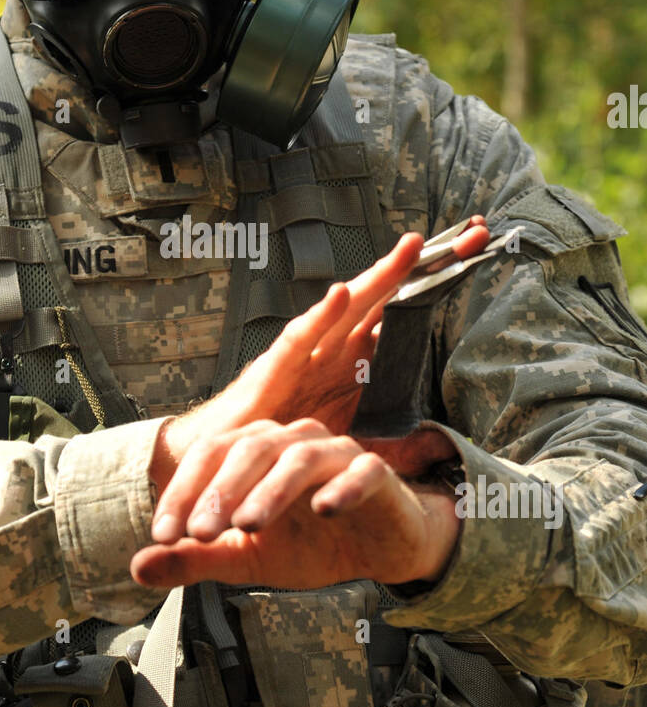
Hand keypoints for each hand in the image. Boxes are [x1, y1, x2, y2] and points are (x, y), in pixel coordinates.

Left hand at [134, 418, 460, 589]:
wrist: (377, 548)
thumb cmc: (309, 543)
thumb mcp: (245, 557)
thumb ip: (196, 558)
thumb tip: (138, 568)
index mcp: (257, 451)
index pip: (210, 456)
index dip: (183, 492)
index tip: (162, 534)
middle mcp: (293, 440)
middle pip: (251, 449)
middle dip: (220, 491)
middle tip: (199, 533)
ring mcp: (337, 453)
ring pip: (299, 457)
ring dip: (270, 490)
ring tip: (248, 525)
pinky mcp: (376, 474)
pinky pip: (361, 472)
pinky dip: (341, 488)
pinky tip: (324, 510)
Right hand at [150, 219, 487, 491]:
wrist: (227, 471)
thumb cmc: (285, 451)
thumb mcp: (353, 451)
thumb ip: (396, 448)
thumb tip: (443, 446)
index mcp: (356, 362)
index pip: (406, 312)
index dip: (439, 282)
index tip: (479, 249)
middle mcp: (335, 349)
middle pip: (388, 298)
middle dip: (426, 266)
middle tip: (473, 235)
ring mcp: (305, 356)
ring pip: (348, 307)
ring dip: (380, 278)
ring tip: (413, 248)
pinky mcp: (273, 372)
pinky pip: (299, 339)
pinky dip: (320, 316)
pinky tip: (341, 293)